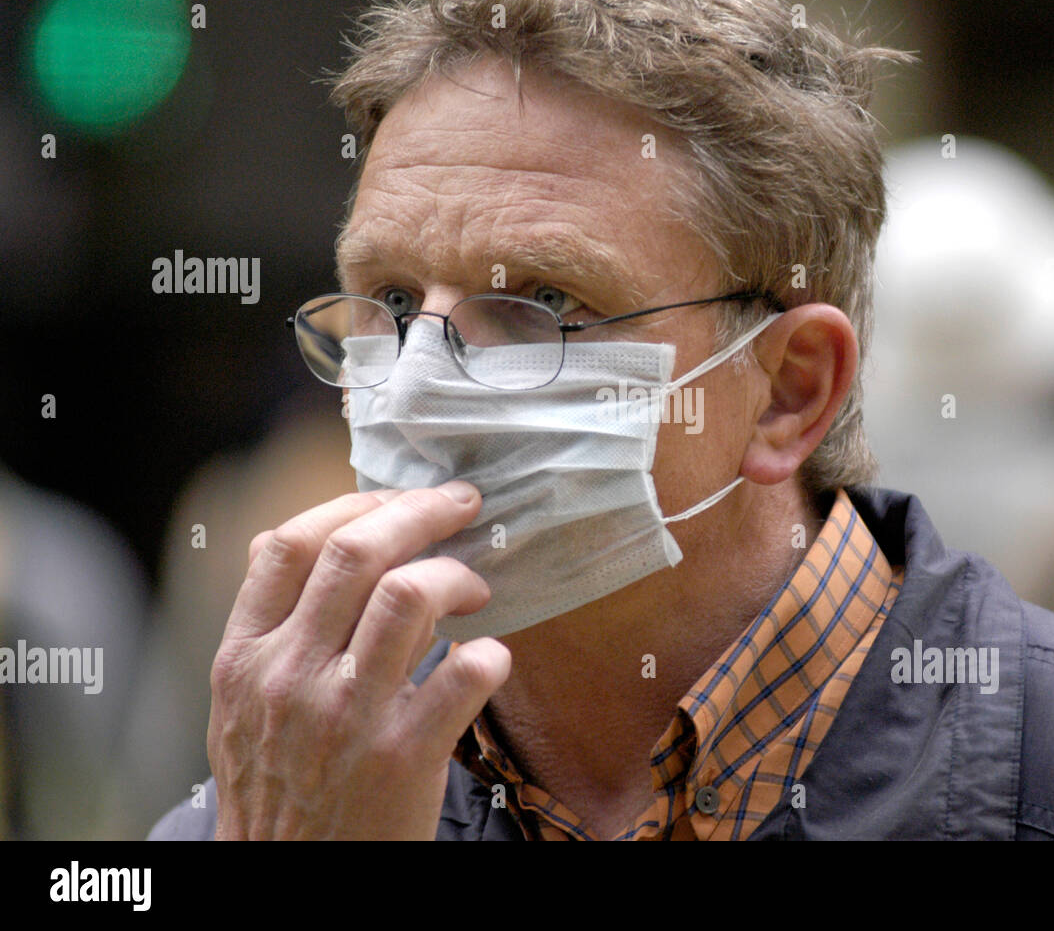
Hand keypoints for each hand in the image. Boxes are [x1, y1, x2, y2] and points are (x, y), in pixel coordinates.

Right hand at [206, 481, 509, 838]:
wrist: (289, 879)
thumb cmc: (276, 783)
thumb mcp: (240, 703)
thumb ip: (265, 624)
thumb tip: (295, 537)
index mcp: (245, 656)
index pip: (289, 543)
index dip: (354, 502)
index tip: (399, 495)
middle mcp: (290, 677)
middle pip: (358, 552)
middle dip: (422, 511)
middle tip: (462, 506)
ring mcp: (346, 716)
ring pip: (410, 595)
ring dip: (458, 575)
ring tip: (477, 587)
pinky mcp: (404, 756)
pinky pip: (464, 674)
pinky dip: (491, 654)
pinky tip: (492, 657)